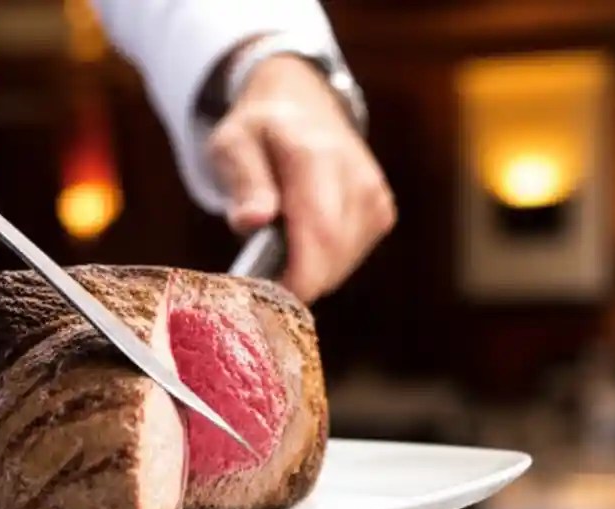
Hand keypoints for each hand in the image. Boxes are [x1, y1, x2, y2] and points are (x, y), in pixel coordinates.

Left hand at [208, 55, 395, 302]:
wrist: (303, 107)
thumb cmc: (259, 132)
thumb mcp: (232, 144)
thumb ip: (243, 181)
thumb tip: (253, 221)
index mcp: (316, 156)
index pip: (319, 234)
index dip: (294, 278)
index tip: (261, 295)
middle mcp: (357, 177)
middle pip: (332, 258)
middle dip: (294, 280)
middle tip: (259, 275)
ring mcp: (376, 197)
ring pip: (340, 266)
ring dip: (306, 270)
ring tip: (278, 242)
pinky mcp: (382, 214)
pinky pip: (349, 260)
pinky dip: (322, 261)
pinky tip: (303, 237)